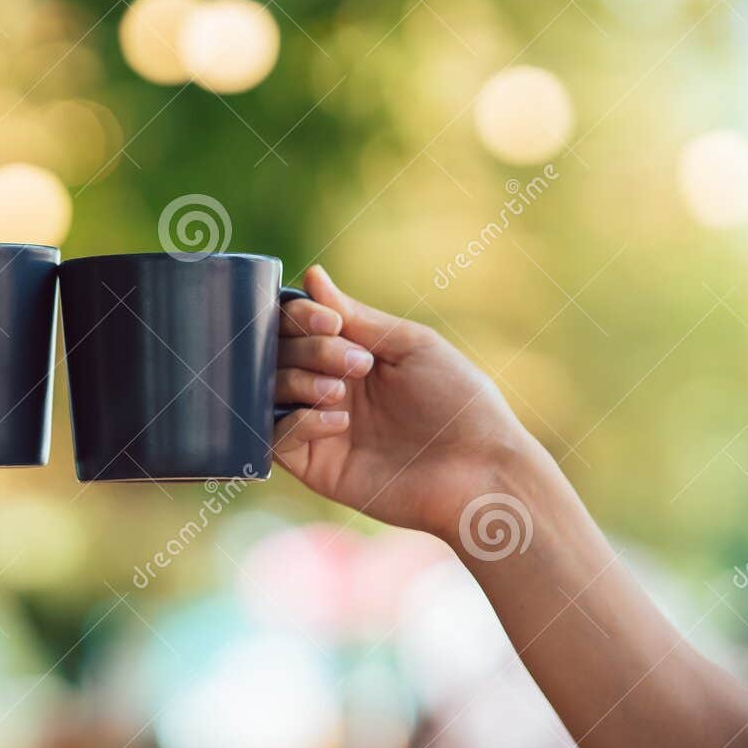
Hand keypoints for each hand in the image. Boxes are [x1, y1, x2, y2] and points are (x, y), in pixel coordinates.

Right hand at [272, 265, 539, 537]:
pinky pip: (276, 439)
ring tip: (340, 392)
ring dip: (299, 381)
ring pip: (269, 391)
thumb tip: (311, 277)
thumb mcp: (411, 346)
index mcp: (351, 353)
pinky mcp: (315, 467)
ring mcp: (318, 426)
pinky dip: (298, 423)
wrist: (478, 470)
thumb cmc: (458, 402)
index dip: (301, 316)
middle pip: (279, 353)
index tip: (331, 322)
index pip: (297, 325)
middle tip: (356, 365)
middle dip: (308, 350)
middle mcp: (328, 386)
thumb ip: (357, 317)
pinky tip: (338, 423)